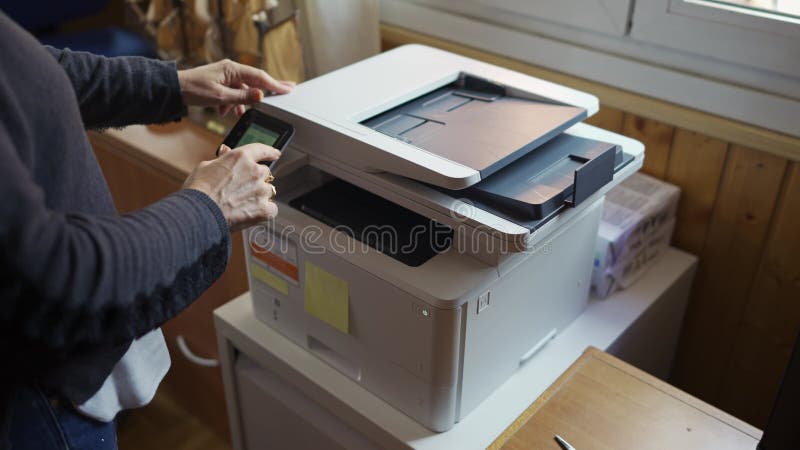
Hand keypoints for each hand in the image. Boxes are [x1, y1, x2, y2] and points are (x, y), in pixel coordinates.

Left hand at [177, 59, 294, 116]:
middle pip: (255, 80)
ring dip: (243, 102)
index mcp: (233, 69)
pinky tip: (226, 111)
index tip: (288, 89)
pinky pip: (233, 93)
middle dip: (268, 89)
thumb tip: (260, 96)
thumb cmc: (194, 89)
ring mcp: (226, 76)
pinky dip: (232, 103)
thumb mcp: (220, 96)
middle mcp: (231, 70)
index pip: (260, 77)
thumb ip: (242, 97)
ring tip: (242, 113)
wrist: (174, 89)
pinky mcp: (220, 82)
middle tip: (287, 90)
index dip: (275, 85)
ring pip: (243, 90)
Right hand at [183, 143, 279, 231]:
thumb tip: (226, 151)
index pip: (261, 150)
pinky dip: (264, 211)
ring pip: (268, 191)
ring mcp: (261, 191)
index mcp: (241, 157)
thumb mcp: (206, 166)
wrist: (199, 213)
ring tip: (241, 203)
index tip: (275, 154)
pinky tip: (251, 214)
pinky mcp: (264, 209)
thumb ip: (222, 159)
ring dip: (259, 195)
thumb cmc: (198, 190)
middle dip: (256, 180)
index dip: (269, 152)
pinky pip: (272, 208)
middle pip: (264, 173)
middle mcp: (255, 172)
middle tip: (241, 190)